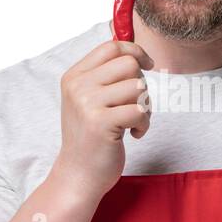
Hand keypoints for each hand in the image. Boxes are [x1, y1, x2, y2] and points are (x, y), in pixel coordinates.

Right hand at [52, 38, 154, 201]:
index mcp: (74, 76)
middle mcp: (78, 86)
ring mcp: (87, 104)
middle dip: (142, 84)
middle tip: (136, 105)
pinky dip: (144, 124)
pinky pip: (139, 110)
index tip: (148, 65)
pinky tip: (134, 135)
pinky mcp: (101, 123)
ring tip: (134, 122)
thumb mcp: (89, 100)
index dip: (136, 52)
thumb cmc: (91, 137)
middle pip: (128, 64)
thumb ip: (106, 76)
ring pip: (137, 86)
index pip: (111, 47)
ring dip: (145, 106)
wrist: (78, 175)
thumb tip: (137, 53)